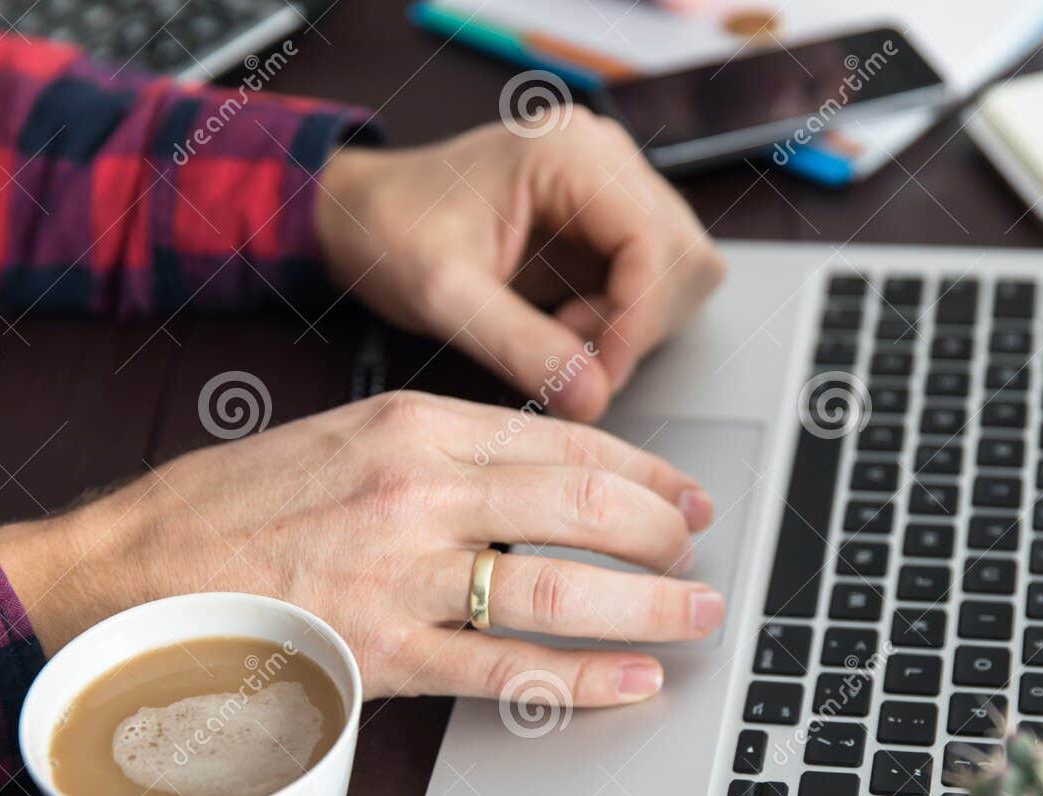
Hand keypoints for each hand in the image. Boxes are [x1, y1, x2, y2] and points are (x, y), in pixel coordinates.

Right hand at [0, 392, 721, 703]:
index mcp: (412, 426)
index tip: (686, 493)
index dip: (644, 471)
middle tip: (701, 554)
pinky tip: (632, 680)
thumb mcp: (342, 439)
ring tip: (696, 613)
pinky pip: (505, 669)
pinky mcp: (380, 653)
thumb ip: (440, 452)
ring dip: (647, 603)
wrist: (128, 572)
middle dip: (663, 532)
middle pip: (581, 503)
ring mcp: (401, 574)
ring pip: (558, 585)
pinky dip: (581, 678)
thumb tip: (533, 477)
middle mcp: (417, 489)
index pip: (562, 440)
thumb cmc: (229, 507)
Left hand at [316, 110, 725, 421]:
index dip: (638, 322)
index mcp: (569, 153)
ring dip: (630, 326)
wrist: (363, 219)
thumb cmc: (390, 230)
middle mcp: (604, 159)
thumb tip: (590, 396)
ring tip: (557, 335)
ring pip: (677, 277)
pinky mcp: (609, 224)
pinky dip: (621, 323)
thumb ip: (517, 345)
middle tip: (569, 358)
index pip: (654, 243)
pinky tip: (567, 325)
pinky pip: (653, 286)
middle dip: (634, 327)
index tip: (600, 375)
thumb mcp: (442, 294)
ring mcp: (613, 189)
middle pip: (679, 260)